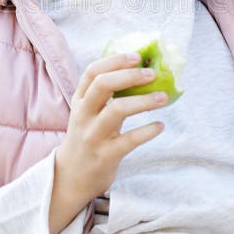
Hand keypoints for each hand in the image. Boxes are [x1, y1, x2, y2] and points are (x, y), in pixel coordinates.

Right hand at [48, 53, 166, 233]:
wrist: (70, 177)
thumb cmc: (86, 137)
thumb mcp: (88, 113)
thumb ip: (105, 95)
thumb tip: (139, 72)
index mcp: (80, 101)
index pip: (92, 72)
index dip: (115, 61)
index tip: (137, 57)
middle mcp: (83, 115)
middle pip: (102, 85)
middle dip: (129, 76)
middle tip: (152, 74)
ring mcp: (93, 135)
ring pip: (117, 110)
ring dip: (143, 101)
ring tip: (163, 98)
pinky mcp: (105, 155)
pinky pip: (129, 140)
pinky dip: (147, 131)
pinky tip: (160, 126)